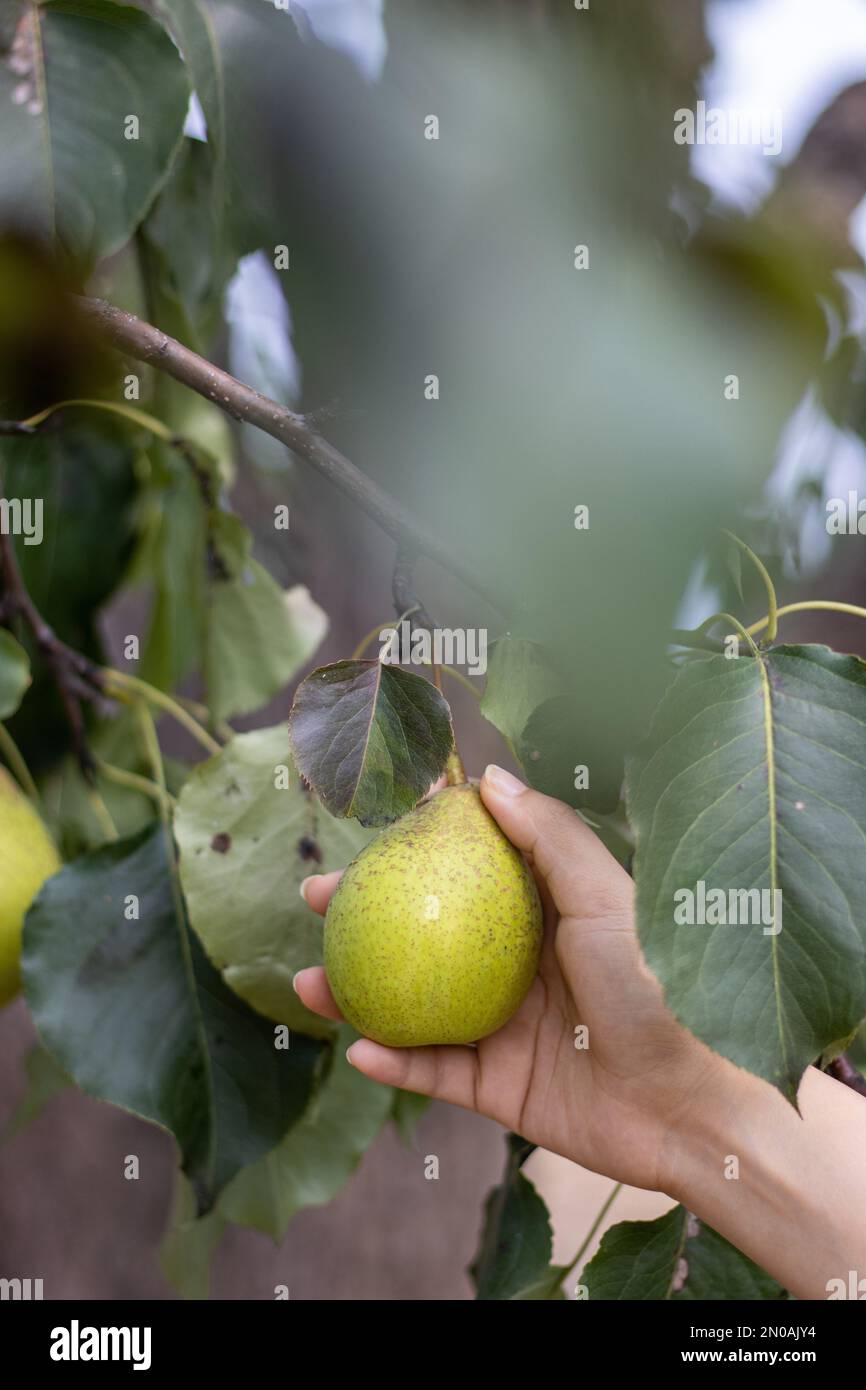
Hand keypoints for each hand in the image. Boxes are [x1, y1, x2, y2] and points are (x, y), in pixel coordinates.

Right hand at [295, 763, 730, 1193]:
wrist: (693, 1104)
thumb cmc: (659, 985)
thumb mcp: (607, 895)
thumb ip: (549, 835)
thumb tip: (489, 777)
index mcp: (544, 914)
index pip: (466, 869)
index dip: (416, 847)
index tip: (374, 828)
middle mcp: (517, 964)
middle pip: (423, 932)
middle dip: (363, 915)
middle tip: (314, 898)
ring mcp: (504, 1026)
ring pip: (413, 1003)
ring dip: (356, 993)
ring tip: (308, 983)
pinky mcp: (500, 1087)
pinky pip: (434, 1070)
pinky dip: (393, 1062)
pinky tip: (358, 1048)